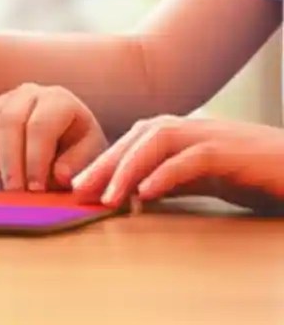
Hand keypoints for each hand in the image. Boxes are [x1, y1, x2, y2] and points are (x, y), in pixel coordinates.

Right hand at [0, 83, 107, 191]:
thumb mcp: (89, 159)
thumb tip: (58, 175)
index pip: (40, 126)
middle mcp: (29, 92)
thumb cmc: (77, 153)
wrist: (62, 143)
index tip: (35, 189)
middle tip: (14, 193)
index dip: (35, 159)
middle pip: (9, 122)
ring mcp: (4, 99)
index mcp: (59, 100)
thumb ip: (76, 165)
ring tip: (3, 191)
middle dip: (10, 162)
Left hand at [72, 116, 283, 211]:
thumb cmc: (248, 172)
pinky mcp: (228, 152)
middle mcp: (187, 127)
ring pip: (156, 143)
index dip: (101, 162)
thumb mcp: (200, 177)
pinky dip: (165, 174)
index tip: (75, 187)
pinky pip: (190, 159)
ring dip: (128, 169)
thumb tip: (132, 194)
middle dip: (103, 164)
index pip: (128, 143)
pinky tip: (145, 194)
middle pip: (135, 139)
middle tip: (77, 191)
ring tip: (106, 197)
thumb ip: (168, 180)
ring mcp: (208, 135)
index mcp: (176, 132)